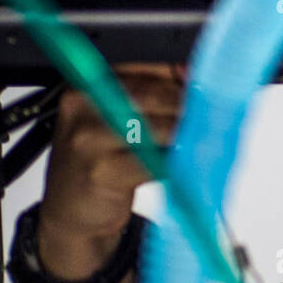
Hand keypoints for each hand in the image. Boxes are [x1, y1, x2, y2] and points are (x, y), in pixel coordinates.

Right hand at [36, 62, 186, 282]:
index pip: (141, 66)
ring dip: (183, 136)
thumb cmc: (96, 166)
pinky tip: (183, 168)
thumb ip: (148, 99)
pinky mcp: (102, 171)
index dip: (178, 76)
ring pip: (154, 128)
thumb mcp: (113, 123)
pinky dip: (172, 165)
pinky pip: (150, 162)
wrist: (70, 215)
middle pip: (151, 95)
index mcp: (87, 85)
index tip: (204, 88)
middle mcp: (83, 105)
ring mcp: (89, 138)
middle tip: (212, 118)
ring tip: (201, 143)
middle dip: (186, 107)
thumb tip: (194, 80)